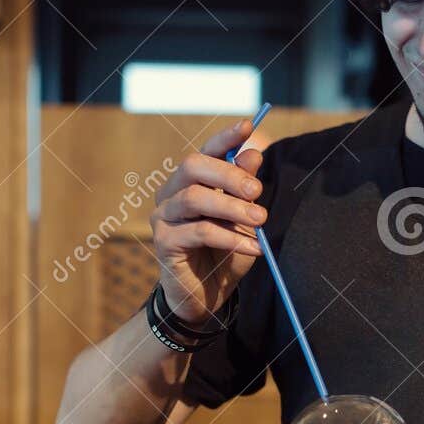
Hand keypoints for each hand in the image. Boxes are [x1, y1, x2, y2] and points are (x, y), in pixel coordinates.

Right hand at [150, 117, 268, 324]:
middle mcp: (171, 194)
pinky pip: (199, 232)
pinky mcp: (164, 242)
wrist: (205, 298)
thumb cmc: (224, 255)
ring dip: (232, 208)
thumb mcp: (243, 222)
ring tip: (261, 221)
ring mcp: (163, 217)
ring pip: (196, 198)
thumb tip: (254, 154)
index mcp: (190, 183)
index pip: (205, 151)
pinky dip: (231, 238)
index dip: (224, 137)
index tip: (248, 125)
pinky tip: (254, 248)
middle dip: (228, 174)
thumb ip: (246, 191)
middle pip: (193, 166)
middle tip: (258, 191)